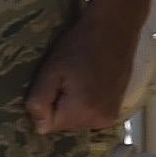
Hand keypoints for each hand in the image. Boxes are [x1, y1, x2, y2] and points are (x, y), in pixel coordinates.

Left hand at [26, 13, 142, 137]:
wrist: (114, 29)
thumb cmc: (79, 44)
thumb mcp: (51, 70)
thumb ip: (40, 100)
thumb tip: (38, 127)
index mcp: (81, 111)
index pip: (49, 126)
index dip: (44, 105)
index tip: (50, 84)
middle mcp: (98, 121)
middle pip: (65, 126)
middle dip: (58, 107)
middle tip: (62, 80)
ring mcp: (110, 117)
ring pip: (78, 122)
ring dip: (72, 107)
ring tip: (76, 80)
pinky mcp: (117, 110)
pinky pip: (91, 116)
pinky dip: (86, 105)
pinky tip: (88, 85)